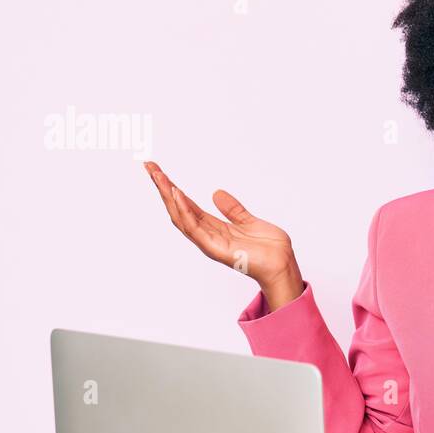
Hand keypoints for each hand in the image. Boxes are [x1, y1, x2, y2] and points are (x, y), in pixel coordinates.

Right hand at [143, 162, 304, 309]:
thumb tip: (216, 193)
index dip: (173, 189)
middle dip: (163, 189)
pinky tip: (177, 195)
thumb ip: (232, 209)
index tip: (159, 171)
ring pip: (181, 217)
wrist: (283, 265)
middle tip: (150, 167)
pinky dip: (185, 211)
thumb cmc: (270, 249)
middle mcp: (208, 235)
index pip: (187, 206)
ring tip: (158, 176)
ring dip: (168, 196)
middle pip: (178, 209)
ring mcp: (209, 243)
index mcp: (214, 228)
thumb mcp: (249, 221)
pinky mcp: (216, 249)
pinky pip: (195, 228)